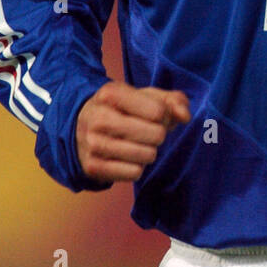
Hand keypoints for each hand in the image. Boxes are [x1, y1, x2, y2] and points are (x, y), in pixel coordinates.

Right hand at [75, 82, 190, 182]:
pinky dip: (136, 167)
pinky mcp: (93, 167)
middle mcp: (99, 118)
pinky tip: (126, 157)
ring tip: (135, 143)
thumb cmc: (122, 109)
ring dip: (148, 151)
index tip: (154, 115)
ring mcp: (93, 144)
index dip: (164, 115)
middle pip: (156, 135)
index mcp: (110, 94)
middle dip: (158, 134)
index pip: (158, 111)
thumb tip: (185, 116)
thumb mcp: (145, 96)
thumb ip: (173, 101)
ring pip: (148, 155)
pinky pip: (135, 173)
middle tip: (146, 131)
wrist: (81, 127)